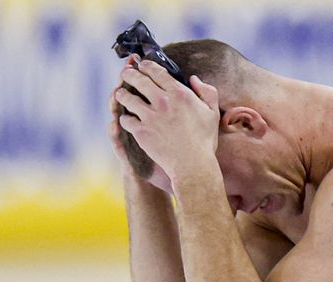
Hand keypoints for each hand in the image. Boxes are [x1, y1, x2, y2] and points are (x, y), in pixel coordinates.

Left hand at [114, 59, 220, 181]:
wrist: (193, 165)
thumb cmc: (204, 141)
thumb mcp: (212, 113)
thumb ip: (207, 92)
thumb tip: (194, 79)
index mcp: (179, 94)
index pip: (157, 72)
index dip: (146, 65)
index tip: (142, 65)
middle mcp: (163, 101)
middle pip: (138, 80)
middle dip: (129, 74)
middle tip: (125, 74)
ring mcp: (150, 116)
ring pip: (127, 98)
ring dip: (122, 94)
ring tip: (120, 94)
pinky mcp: (141, 131)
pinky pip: (126, 119)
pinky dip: (125, 118)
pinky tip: (126, 119)